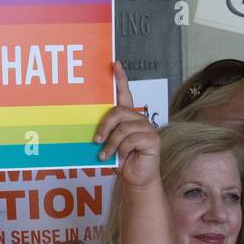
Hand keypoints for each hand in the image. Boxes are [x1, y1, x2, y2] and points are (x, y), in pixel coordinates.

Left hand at [96, 62, 160, 189]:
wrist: (134, 179)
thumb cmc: (120, 160)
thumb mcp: (107, 144)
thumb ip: (104, 132)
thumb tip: (90, 128)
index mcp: (127, 117)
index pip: (124, 94)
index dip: (120, 79)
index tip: (114, 65)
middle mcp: (139, 118)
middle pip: (118, 111)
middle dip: (104, 126)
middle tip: (95, 141)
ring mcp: (147, 128)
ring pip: (123, 128)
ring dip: (111, 143)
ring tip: (106, 155)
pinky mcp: (153, 139)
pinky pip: (131, 139)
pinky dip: (122, 150)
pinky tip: (121, 158)